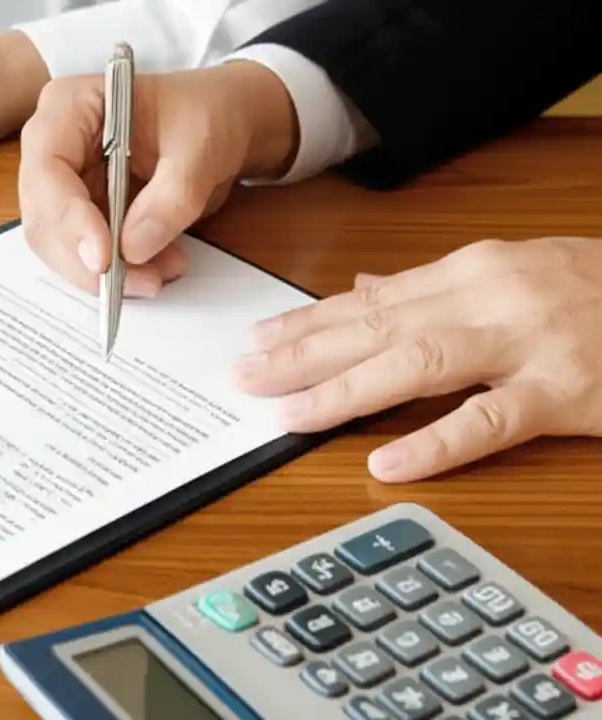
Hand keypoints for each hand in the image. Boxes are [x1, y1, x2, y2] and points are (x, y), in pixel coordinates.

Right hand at [18, 61, 298, 297]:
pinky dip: (118, 272)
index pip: (47, 169)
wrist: (222, 121)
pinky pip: (85, 254)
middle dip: (86, 258)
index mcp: (69, 107)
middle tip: (138, 281)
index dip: (68, 218)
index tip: (103, 259)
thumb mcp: (200, 145)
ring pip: (61, 245)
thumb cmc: (205, 111)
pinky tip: (155, 268)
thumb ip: (171, 196)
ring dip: (105, 273)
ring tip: (158, 274)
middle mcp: (54, 147)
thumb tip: (132, 249)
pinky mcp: (82, 214)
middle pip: (45, 217)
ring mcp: (65, 183)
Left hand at [232, 237, 601, 482]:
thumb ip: (434, 288)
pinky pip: (489, 420)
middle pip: (378, 328)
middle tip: (247, 377)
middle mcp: (490, 298)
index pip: (371, 299)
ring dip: (345, 391)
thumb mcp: (513, 275)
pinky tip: (386, 462)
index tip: (258, 339)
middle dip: (305, 354)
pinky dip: (435, 442)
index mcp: (474, 271)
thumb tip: (365, 288)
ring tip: (290, 413)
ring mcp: (527, 343)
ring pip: (417, 365)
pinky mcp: (565, 391)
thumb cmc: (597, 291)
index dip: (309, 321)